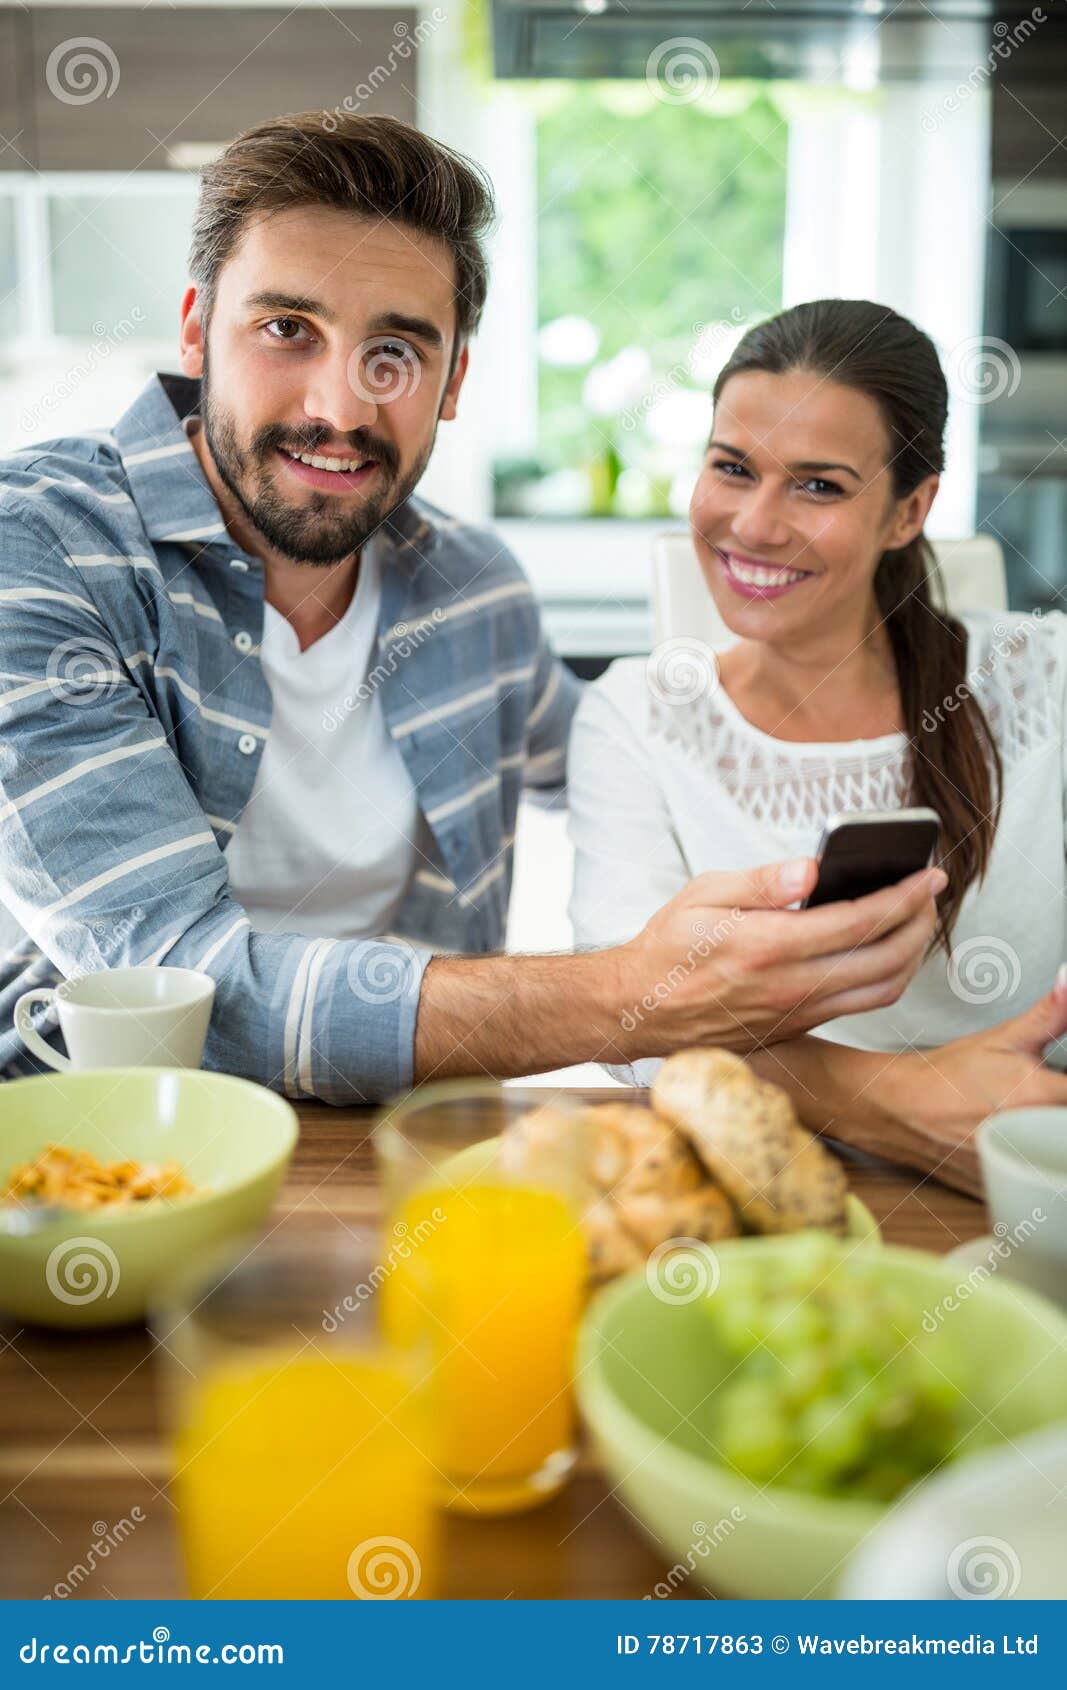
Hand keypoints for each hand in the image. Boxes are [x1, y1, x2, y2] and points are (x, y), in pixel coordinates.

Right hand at [614, 856, 945, 1058]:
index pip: (858, 922)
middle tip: (930, 893)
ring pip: (882, 990)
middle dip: (920, 923)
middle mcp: (788, 987)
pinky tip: (886, 949)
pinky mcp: (797, 1027)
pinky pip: (860, 1005)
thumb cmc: (668, 947)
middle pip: (885, 959)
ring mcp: (796, 1013)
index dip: (903, 897)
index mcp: (766, 946)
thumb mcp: (703, 895)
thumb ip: (762, 882)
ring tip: (917, 921)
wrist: (640, 1010)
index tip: (929, 875)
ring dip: (912, 954)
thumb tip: (812, 869)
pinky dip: (888, 976)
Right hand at [879, 973, 1066, 1196]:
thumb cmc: (947, 1074)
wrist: (897, 1107)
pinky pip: (1034, 1187)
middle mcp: (1027, 1134)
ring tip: (1037, 1129)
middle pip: (1066, 1134)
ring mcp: (1011, 1168)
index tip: (1059, 1089)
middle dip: (1060, 1121)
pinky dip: (1033, 1171)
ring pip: (1054, 1162)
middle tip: (1048, 1106)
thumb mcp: (1002, 1037)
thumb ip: (1051, 1014)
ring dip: (1050, 1147)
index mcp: (1037, 1094)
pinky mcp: (1000, 1190)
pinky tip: (1020, 1152)